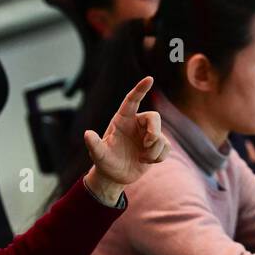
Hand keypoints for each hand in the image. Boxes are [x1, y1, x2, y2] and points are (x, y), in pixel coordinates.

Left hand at [81, 76, 169, 202]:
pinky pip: (167, 147)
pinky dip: (159, 157)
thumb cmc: (104, 162)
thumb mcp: (98, 154)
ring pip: (161, 136)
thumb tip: (87, 134)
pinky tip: (146, 161)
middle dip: (154, 131)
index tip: (149, 79)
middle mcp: (137, 124)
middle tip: (147, 144)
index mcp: (123, 120)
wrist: (114, 176)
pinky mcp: (157, 146)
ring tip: (141, 158)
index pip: (132, 100)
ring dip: (154, 150)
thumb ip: (94, 144)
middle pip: (154, 117)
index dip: (140, 89)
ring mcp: (148, 135)